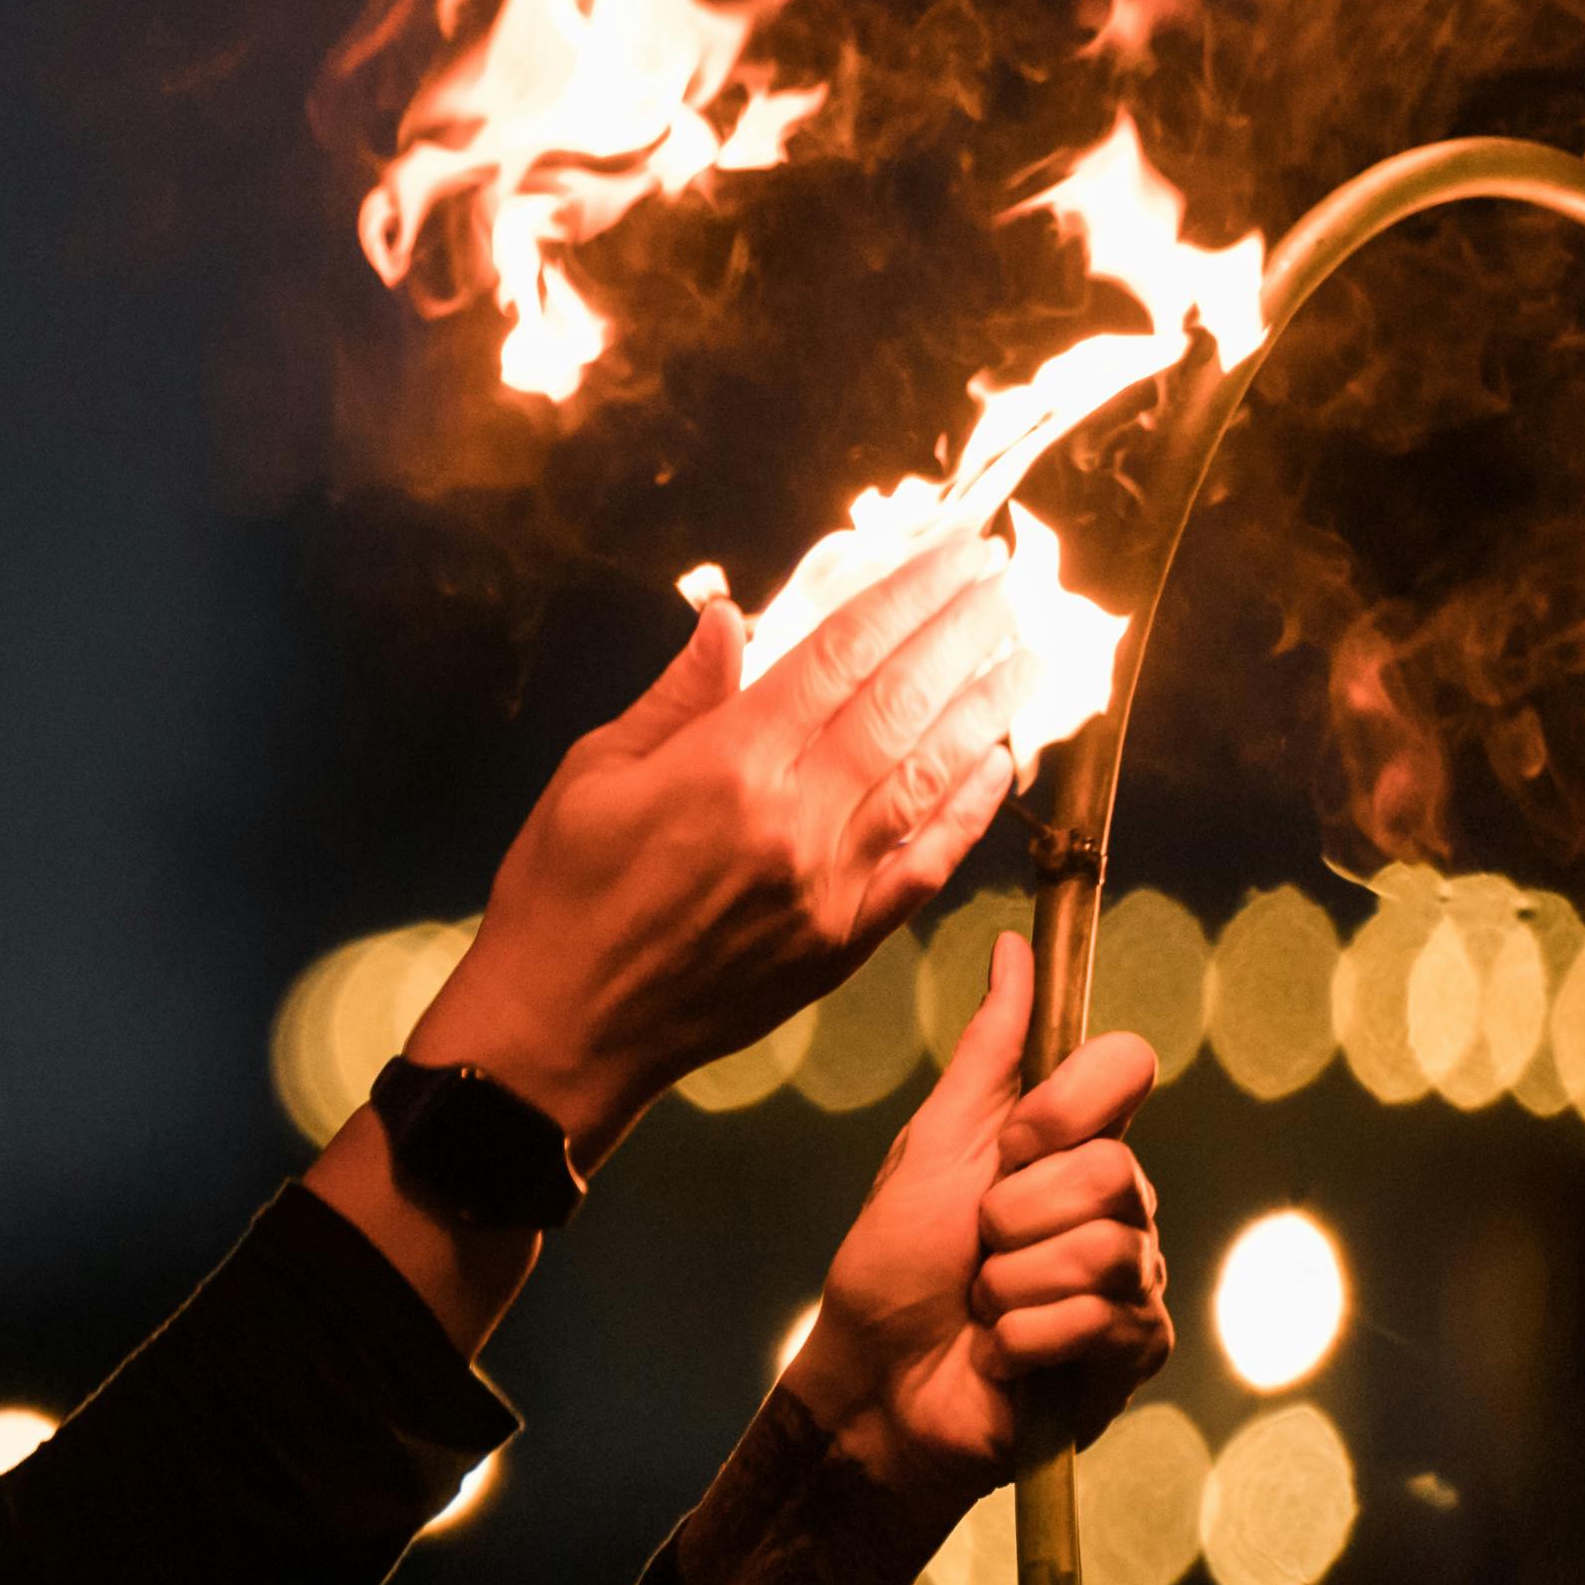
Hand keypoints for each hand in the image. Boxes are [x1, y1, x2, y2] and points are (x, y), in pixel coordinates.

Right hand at [405, 538, 1044, 1160]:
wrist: (562, 1029)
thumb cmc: (559, 894)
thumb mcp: (593, 772)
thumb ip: (678, 697)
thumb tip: (731, 619)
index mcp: (728, 763)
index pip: (841, 655)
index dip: (908, 595)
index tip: (957, 554)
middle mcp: (796, 818)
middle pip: (902, 703)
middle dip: (963, 634)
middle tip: (1009, 585)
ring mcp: (831, 885)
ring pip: (930, 777)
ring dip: (986, 710)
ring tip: (1026, 658)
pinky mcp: (844, 941)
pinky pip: (927, 864)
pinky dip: (968, 812)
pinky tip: (998, 766)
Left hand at [782, 931, 1169, 1520]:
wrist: (872, 1383)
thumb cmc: (893, 1266)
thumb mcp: (933, 1144)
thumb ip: (989, 1052)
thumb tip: (1016, 946)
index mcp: (1073, 1143)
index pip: (1128, 1066)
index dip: (1069, 1103)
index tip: (1013, 1143)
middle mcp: (1119, 1203)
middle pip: (1117, 1168)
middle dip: (1015, 1213)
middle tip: (976, 1249)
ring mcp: (1133, 1279)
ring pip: (1106, 1248)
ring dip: (1011, 1283)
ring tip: (983, 1306)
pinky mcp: (1132, 1352)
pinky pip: (1097, 1318)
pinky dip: (1021, 1339)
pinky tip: (1001, 1356)